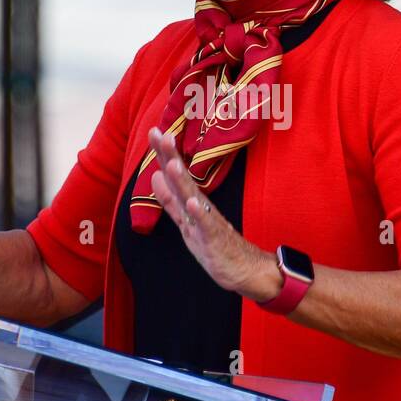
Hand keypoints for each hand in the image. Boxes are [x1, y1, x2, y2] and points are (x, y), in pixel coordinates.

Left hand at [146, 127, 280, 301]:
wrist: (246, 270)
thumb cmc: (215, 244)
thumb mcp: (186, 222)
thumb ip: (170, 201)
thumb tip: (156, 175)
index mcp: (191, 202)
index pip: (175, 175)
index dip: (164, 154)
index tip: (155, 131)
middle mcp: (200, 207)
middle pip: (183, 180)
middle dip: (172, 157)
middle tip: (162, 133)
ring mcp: (209, 222)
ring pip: (194, 199)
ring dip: (183, 182)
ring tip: (173, 163)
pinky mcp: (216, 240)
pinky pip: (207, 226)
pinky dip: (200, 215)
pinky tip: (193, 203)